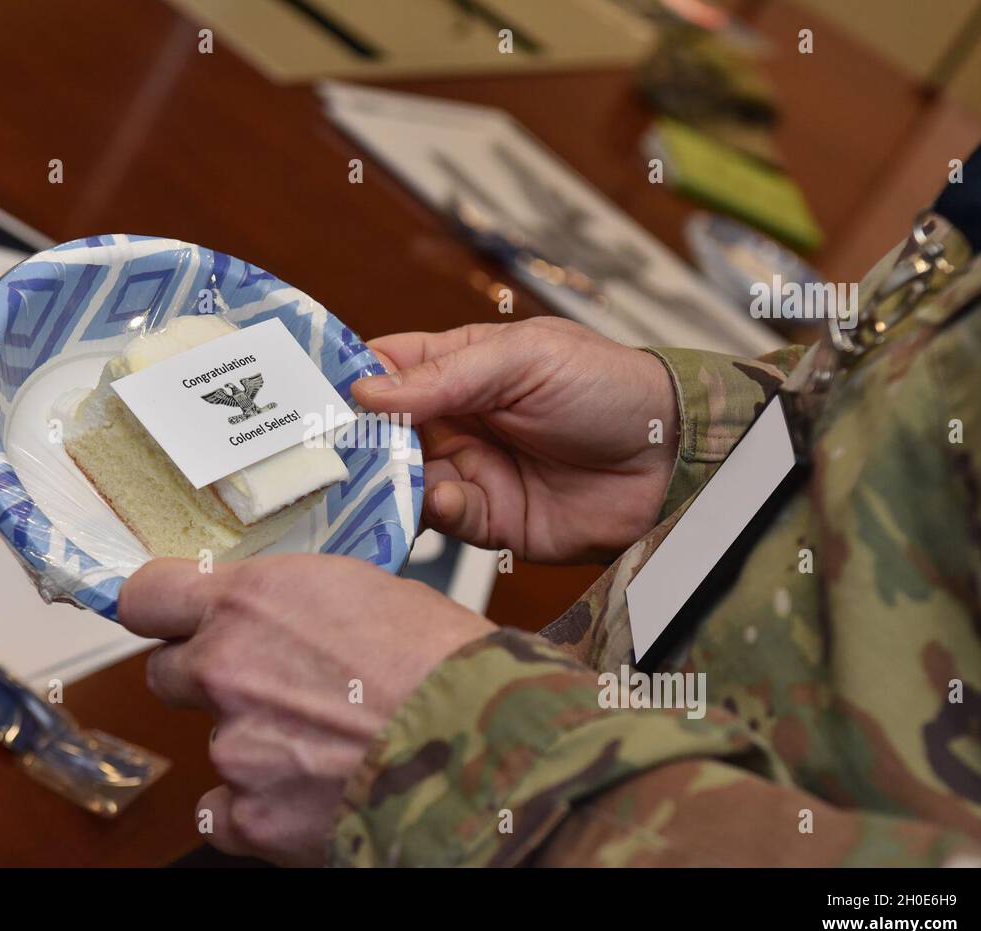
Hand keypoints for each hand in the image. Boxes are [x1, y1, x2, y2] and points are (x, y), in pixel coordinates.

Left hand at [120, 553, 492, 865]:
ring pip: (214, 743)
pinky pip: (224, 812)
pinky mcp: (253, 816)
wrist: (487, 744)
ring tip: (327, 742)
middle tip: (271, 685)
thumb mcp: (367, 591)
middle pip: (168, 672)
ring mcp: (234, 747)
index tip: (163, 618)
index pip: (145, 596)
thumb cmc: (449, 663)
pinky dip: (257, 808)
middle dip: (209, 679)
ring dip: (255, 743)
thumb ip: (296, 602)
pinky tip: (309, 791)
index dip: (156, 609)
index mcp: (251, 601)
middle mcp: (225, 669)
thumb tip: (280, 614)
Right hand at [353, 317, 678, 562]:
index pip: (385, 368)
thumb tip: (366, 388)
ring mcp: (470, 471)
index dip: (346, 378)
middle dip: (355, 440)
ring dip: (388, 480)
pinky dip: (435, 512)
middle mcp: (455, 421)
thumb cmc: (608, 387)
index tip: (306, 392)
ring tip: (382, 477)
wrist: (674, 460)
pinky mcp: (489, 521)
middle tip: (326, 448)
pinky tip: (448, 499)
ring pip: (401, 480)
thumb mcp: (525, 359)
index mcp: (459, 368)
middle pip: (380, 432)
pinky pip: (442, 519)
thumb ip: (444, 375)